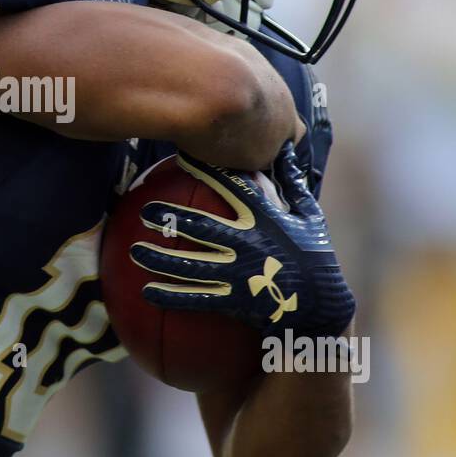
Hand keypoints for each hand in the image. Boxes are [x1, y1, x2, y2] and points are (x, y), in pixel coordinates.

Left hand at [128, 142, 354, 336]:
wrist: (322, 306)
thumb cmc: (317, 256)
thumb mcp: (311, 215)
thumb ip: (294, 184)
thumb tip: (286, 150)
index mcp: (264, 219)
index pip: (232, 188)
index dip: (207, 171)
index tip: (182, 156)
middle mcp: (247, 244)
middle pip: (201, 227)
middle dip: (170, 218)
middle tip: (144, 211)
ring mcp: (239, 274)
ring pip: (191, 264)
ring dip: (160, 258)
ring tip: (134, 251)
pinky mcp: (235, 300)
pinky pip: (196, 298)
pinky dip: (170, 295)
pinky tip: (145, 292)